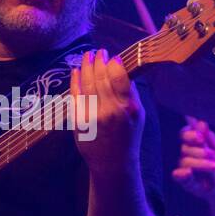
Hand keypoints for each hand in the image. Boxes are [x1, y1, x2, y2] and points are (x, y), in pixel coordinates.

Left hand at [70, 49, 143, 174]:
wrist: (113, 163)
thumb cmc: (128, 136)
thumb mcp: (138, 114)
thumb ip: (130, 92)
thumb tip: (121, 68)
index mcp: (128, 108)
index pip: (119, 77)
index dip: (114, 63)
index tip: (112, 57)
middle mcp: (110, 111)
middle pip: (101, 77)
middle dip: (98, 61)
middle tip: (98, 52)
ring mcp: (92, 116)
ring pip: (87, 83)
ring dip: (86, 66)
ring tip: (87, 56)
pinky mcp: (78, 121)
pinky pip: (75, 95)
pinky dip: (75, 80)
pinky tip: (76, 71)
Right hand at [172, 117, 214, 215]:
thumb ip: (211, 137)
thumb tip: (201, 123)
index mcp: (196, 142)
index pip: (185, 133)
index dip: (191, 134)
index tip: (202, 138)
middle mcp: (188, 153)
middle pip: (185, 147)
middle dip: (200, 151)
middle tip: (214, 156)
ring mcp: (185, 166)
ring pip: (185, 160)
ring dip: (201, 164)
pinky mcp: (184, 180)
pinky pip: (177, 175)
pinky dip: (182, 173)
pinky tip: (188, 172)